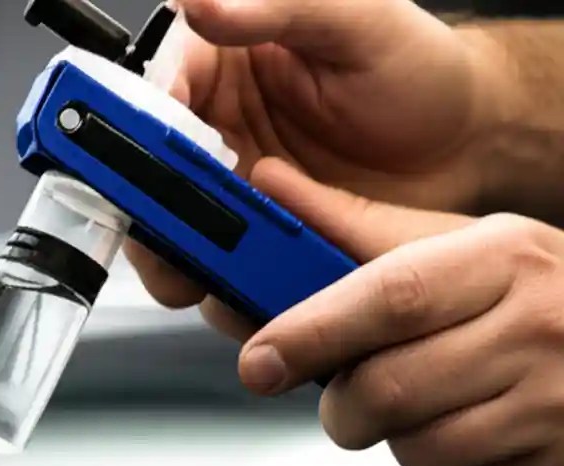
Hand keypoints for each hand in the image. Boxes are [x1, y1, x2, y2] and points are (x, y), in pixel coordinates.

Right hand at [127, 0, 515, 332]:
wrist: (470, 144)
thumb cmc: (420, 69)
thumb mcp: (357, 20)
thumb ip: (278, 8)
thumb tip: (202, 3)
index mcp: (223, 61)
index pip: (158, 86)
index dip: (141, 121)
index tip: (148, 152)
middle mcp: (214, 127)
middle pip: (145, 170)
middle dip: (142, 207)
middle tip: (158, 232)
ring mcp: (231, 189)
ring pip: (171, 229)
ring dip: (173, 259)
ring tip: (197, 275)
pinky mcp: (255, 239)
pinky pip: (220, 267)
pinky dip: (222, 287)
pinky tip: (242, 292)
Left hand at [233, 170, 563, 465]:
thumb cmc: (530, 296)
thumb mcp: (459, 246)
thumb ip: (355, 229)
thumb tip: (267, 183)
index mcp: (506, 257)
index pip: (391, 296)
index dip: (311, 330)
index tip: (257, 359)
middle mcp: (542, 326)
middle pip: (388, 388)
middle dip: (340, 405)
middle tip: (342, 396)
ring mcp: (558, 405)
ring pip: (415, 447)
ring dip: (395, 436)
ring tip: (430, 401)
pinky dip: (448, 464)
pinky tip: (479, 427)